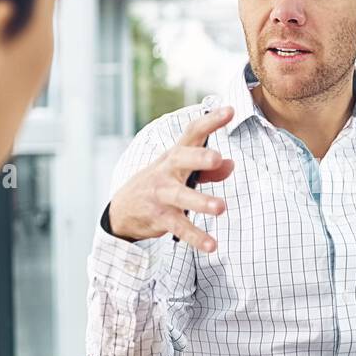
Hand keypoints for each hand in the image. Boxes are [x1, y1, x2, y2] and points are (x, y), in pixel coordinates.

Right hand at [108, 107, 236, 250]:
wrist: (123, 208)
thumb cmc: (160, 183)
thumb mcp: (181, 172)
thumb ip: (208, 170)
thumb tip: (232, 164)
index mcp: (175, 156)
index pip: (193, 133)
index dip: (211, 121)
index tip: (230, 110)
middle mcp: (167, 171)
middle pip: (182, 159)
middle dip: (199, 158)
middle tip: (216, 157)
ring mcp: (161, 194)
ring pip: (180, 196)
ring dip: (200, 201)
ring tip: (221, 208)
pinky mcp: (159, 217)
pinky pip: (179, 227)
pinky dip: (196, 237)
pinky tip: (212, 245)